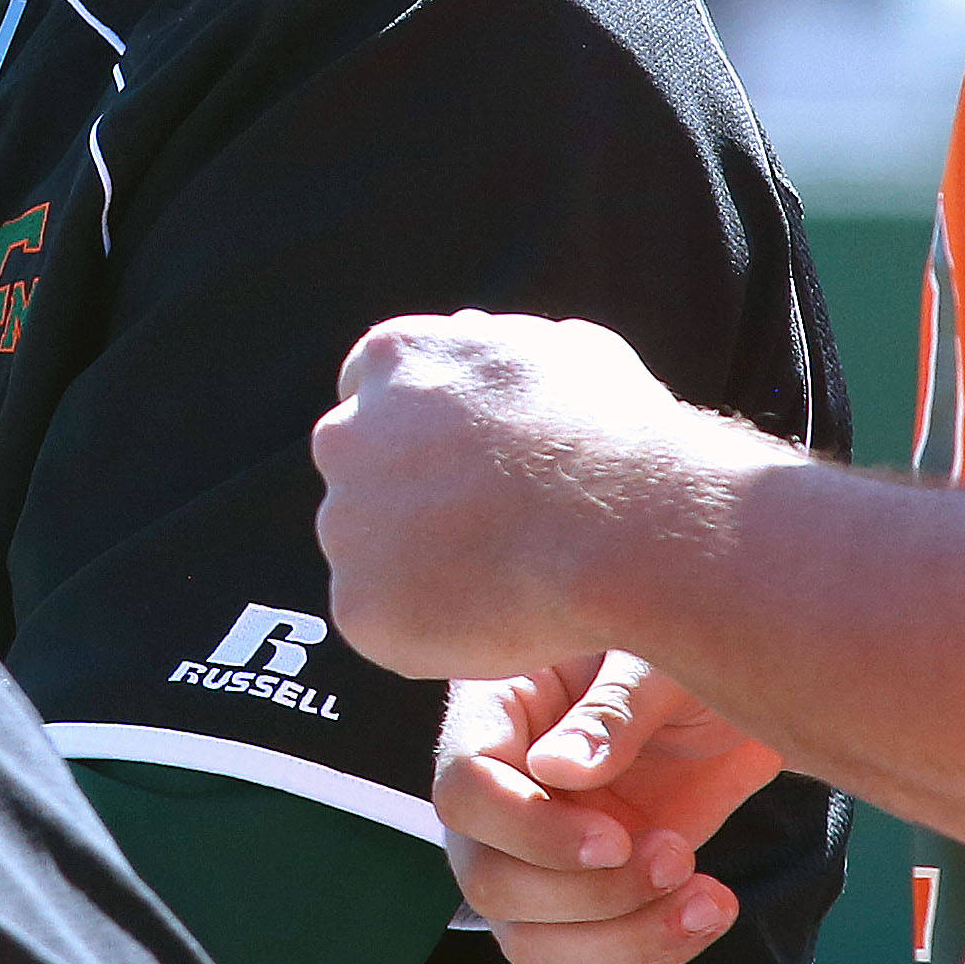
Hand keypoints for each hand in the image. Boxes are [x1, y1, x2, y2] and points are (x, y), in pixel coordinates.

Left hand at [310, 310, 773, 680]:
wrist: (620, 528)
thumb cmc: (614, 439)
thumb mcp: (572, 352)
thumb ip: (506, 345)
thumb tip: (473, 332)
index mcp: (396, 359)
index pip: (368, 388)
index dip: (413, 430)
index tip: (451, 462)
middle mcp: (347, 435)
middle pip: (358, 471)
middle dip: (403, 496)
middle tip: (480, 530)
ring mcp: (344, 522)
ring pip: (369, 552)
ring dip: (416, 566)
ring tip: (503, 579)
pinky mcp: (356, 603)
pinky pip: (384, 622)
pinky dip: (428, 631)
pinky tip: (493, 620)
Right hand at [435, 655, 788, 963]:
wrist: (742, 696)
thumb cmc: (689, 655)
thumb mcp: (661, 661)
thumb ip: (612, 708)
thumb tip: (555, 770)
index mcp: (495, 717)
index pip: (465, 793)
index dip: (529, 831)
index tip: (615, 837)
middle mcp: (501, 795)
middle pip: (488, 882)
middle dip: (588, 893)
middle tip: (674, 854)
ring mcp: (537, 855)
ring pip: (530, 940)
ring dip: (621, 938)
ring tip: (707, 898)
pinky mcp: (585, 898)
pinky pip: (584, 962)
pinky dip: (647, 954)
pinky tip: (708, 911)